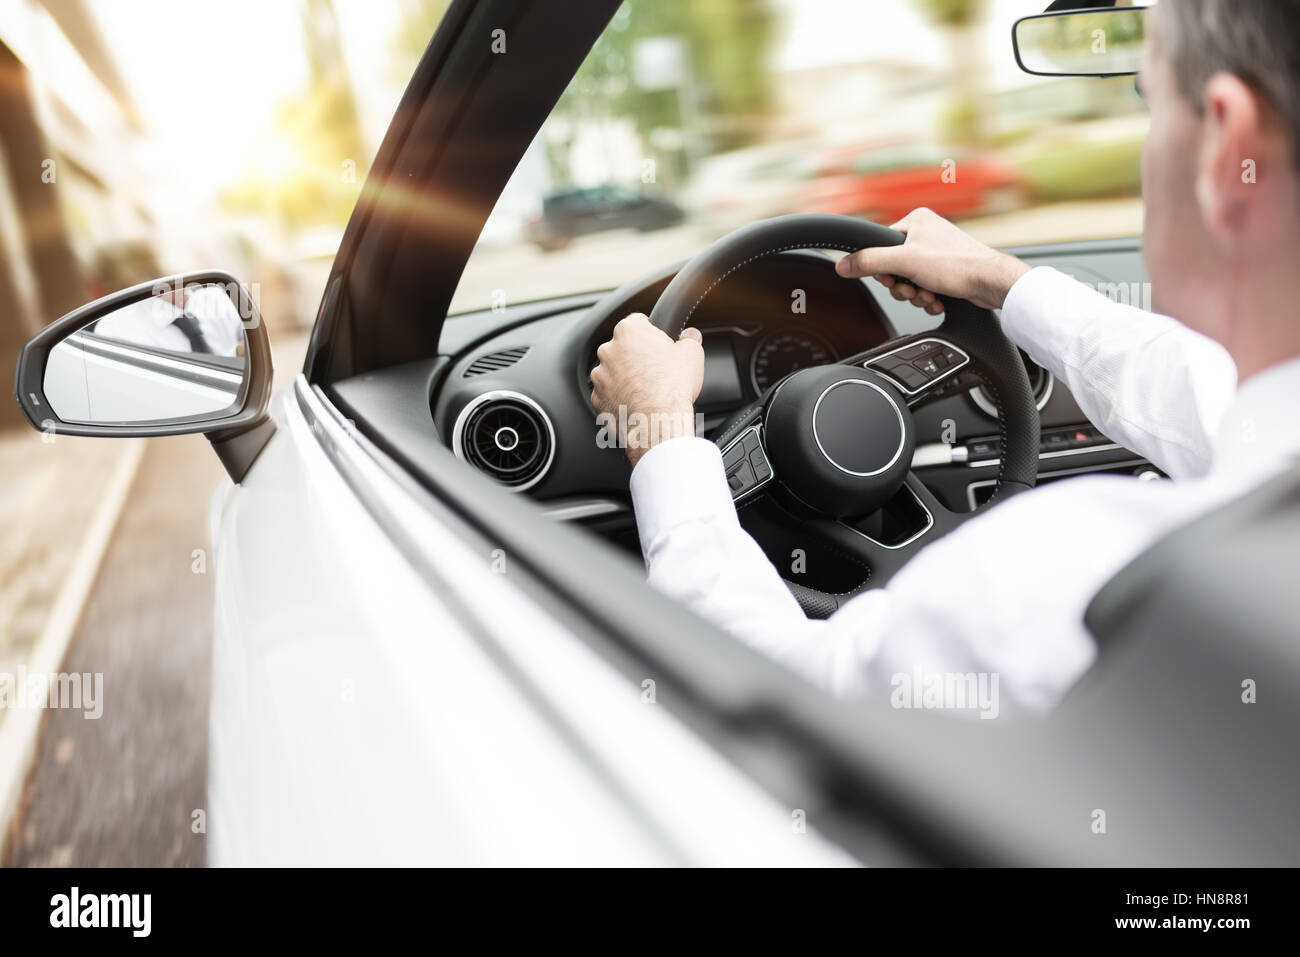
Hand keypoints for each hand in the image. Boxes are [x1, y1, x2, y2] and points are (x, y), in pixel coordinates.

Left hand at [590, 314, 703, 466]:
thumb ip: (689, 339)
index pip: (638, 322)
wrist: (656, 422)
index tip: (659, 345)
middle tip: (657, 370)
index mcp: (628, 332)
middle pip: (623, 347)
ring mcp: (600, 376)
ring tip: (647, 390)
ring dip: (626, 377)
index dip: (652, 333)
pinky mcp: (597, 399)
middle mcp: (608, 350)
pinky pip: (608, 394)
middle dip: (637, 356)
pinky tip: (636, 404)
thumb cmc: (672, 387)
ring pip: (614, 372)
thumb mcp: (692, 354)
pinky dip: (619, 398)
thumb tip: (691, 336)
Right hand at [835, 207, 1031, 313]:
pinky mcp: (947, 271)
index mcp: (916, 220)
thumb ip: (870, 262)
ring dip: (916, 295)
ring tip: (929, 295)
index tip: (892, 278)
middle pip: (894, 266)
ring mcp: (937, 253)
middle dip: (902, 286)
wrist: (990, 283)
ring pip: (909, 281)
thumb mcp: (904, 262)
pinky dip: (928, 298)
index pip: (881, 245)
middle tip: (913, 289)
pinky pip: (924, 288)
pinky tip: (938, 300)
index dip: (883, 268)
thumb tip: (843, 265)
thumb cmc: (958, 264)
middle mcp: (927, 233)